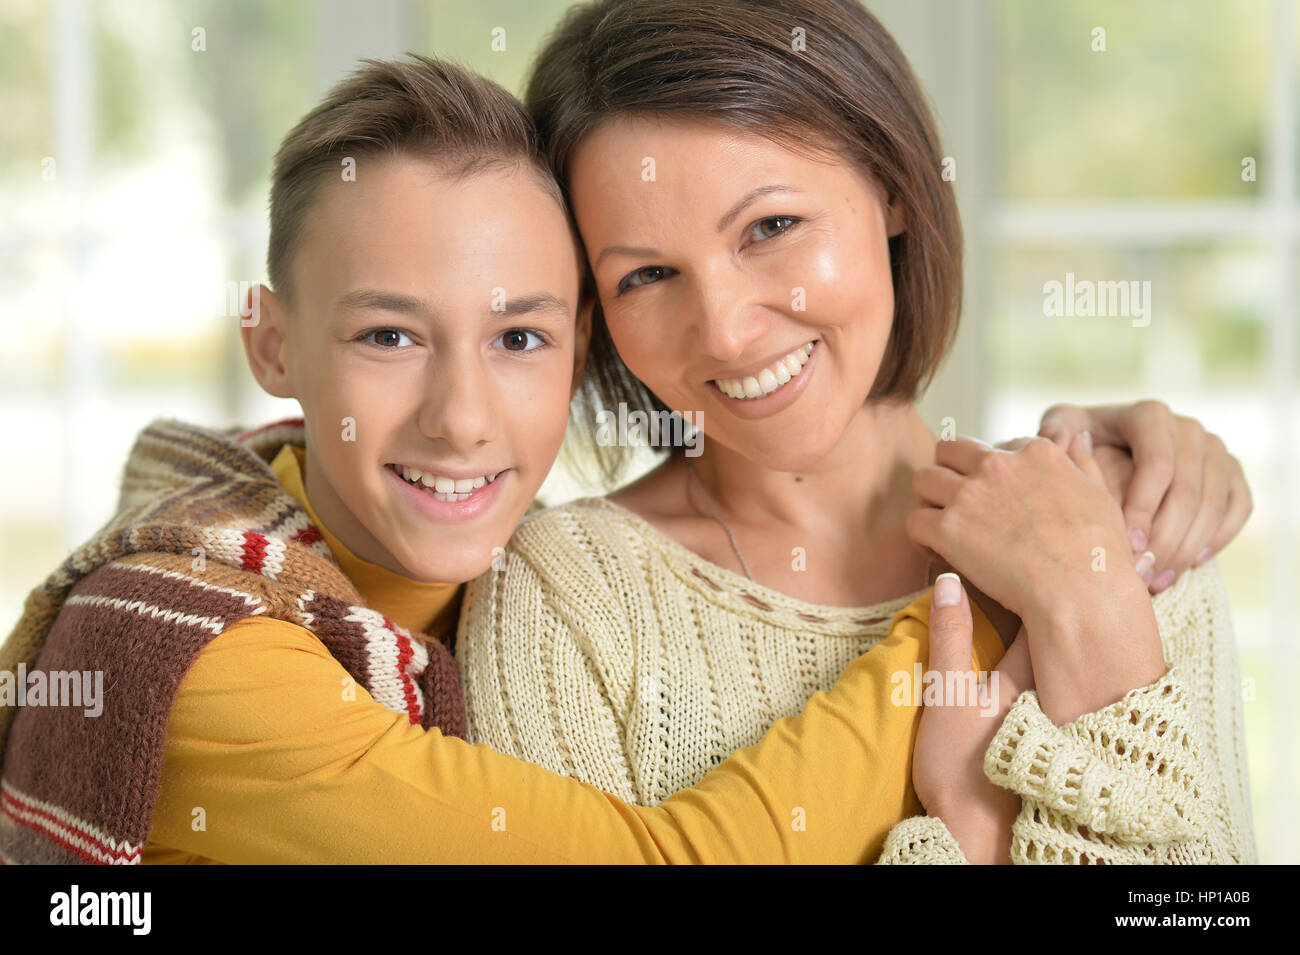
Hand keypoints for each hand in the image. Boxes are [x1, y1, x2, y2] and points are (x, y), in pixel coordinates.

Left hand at [909, 433, 1166, 723]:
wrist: (1082, 593)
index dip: (989, 474)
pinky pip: (913, 522)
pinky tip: (941, 554)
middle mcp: (998, 464)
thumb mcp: (1100, 495)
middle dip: (947, 473)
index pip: (993, 447)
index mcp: (1035, 453)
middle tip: (956, 505)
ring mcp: (970, 494)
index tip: (995, 501)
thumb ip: (1082, 462)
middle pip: (948, 450)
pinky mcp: (948, 527)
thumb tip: (1078, 436)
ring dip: (928, 501)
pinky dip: (921, 539)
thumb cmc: (1098, 554)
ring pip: (922, 479)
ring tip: (944, 528)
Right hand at [912, 573, 1033, 863]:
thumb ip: (951, 635)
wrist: (975, 829)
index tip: (1034, 540)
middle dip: (1055, 590)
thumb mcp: (947, 692)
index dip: (1041, 571)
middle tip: (1057, 554)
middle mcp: (1046, 682)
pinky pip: (1046, 673)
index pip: (1042, 604)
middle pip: (1056, 624)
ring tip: (1058, 584)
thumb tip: (949, 579)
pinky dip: (1046, 650)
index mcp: (1028, 667)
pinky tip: (1042, 644)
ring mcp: (1044, 706)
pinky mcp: (1035, 727)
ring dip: (1054, 619)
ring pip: (1055, 649)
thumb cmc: (961, 763)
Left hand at [1038, 400, 1251, 592]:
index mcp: (1149, 415)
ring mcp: (1215, 450)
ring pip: (1214, 504)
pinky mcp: (1232, 472)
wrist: (1109, 453)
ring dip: (1187, 548)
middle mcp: (1188, 428)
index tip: (1124, 547)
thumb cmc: (1078, 446)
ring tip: (1156, 582)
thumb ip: (1054, 434)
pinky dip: (1218, 538)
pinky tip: (1188, 565)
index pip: (1158, 465)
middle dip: (1164, 539)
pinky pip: (1239, 507)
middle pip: (1188, 491)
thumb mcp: (1060, 432)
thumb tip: (1061, 441)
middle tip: (1139, 576)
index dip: (1144, 508)